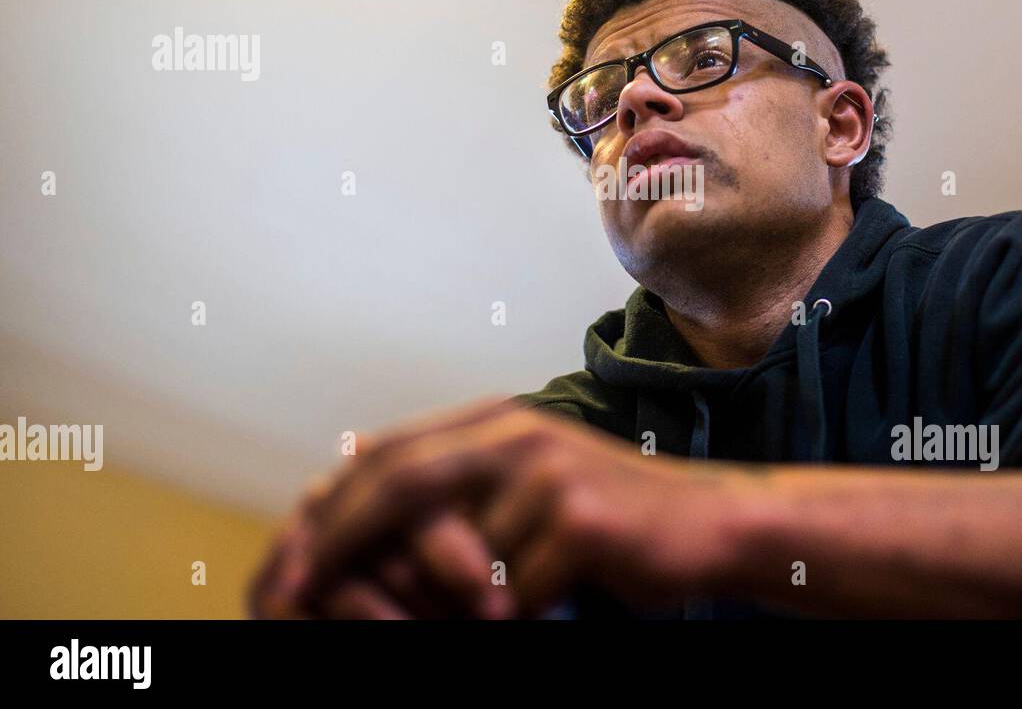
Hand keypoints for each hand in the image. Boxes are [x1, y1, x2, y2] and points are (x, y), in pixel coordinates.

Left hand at [279, 397, 755, 617]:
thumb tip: (361, 489)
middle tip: (297, 594)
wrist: (706, 523)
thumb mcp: (528, 481)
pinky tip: (543, 612)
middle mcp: (518, 436)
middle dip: (342, 541)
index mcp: (497, 423)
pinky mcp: (581, 521)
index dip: (335, 504)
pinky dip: (513, 619)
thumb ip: (462, 482)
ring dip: (452, 606)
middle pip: (401, 481)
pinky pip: (514, 593)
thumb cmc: (607, 515)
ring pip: (459, 558)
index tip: (292, 555)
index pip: (390, 452)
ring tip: (480, 618)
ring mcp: (550, 475)